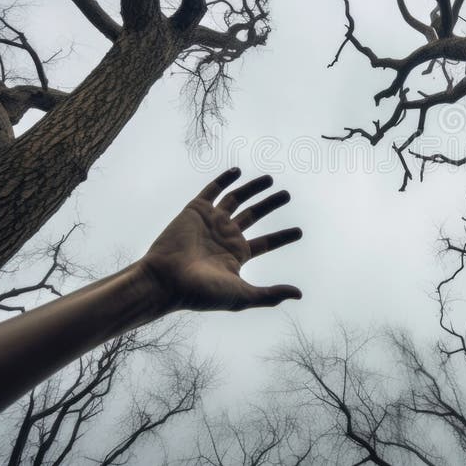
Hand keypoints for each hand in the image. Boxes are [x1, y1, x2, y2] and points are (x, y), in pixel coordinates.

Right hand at [138, 168, 302, 312]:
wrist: (166, 280)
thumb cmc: (201, 292)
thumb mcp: (241, 295)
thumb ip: (269, 294)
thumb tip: (298, 294)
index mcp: (236, 255)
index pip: (266, 243)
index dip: (283, 237)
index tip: (299, 232)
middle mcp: (225, 236)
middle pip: (254, 215)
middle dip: (270, 204)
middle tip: (286, 195)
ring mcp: (211, 222)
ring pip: (236, 199)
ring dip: (253, 188)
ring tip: (270, 179)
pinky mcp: (195, 210)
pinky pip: (212, 190)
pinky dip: (224, 179)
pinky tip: (237, 171)